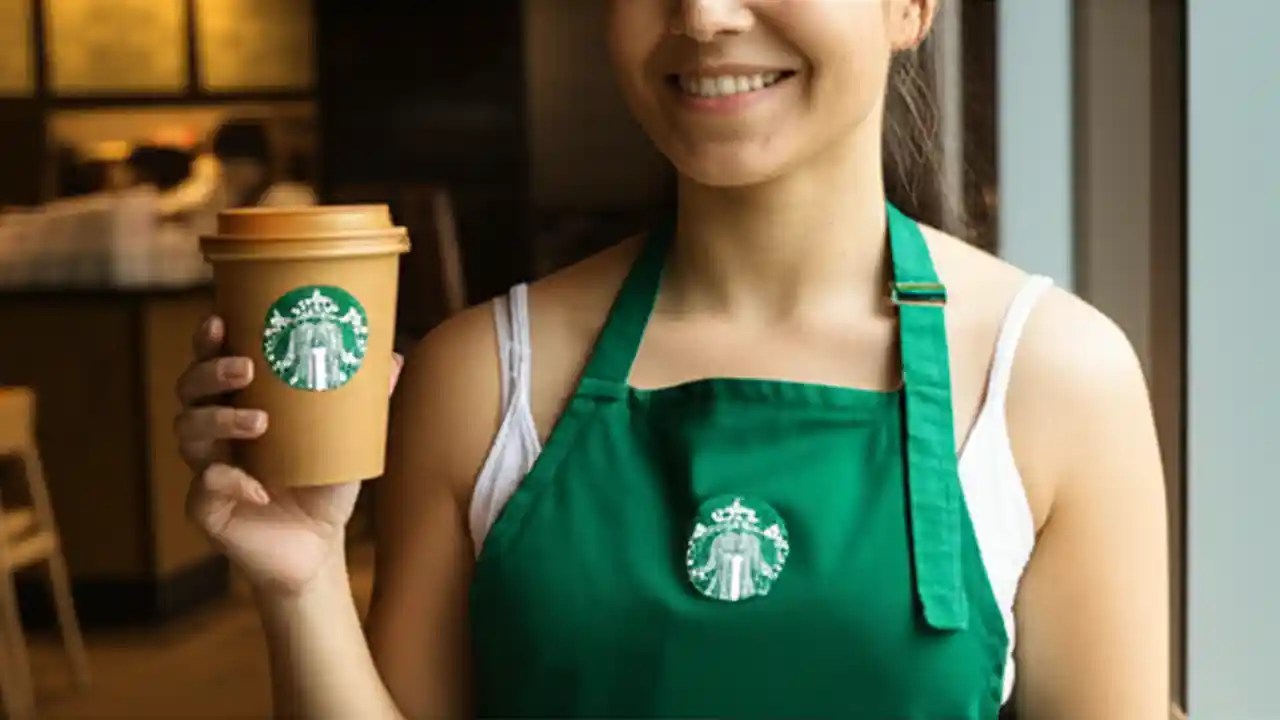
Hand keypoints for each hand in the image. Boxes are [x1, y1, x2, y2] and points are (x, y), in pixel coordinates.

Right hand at [175, 316, 403, 594]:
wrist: (319, 545)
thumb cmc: (325, 482)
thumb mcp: (350, 439)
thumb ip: (366, 399)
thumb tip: (392, 357)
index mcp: (240, 403)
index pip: (211, 362)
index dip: (206, 340)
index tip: (221, 320)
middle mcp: (215, 430)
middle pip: (189, 389)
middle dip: (211, 372)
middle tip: (246, 369)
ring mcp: (206, 467)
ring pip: (189, 431)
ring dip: (220, 420)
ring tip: (261, 423)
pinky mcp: (207, 506)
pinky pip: (204, 488)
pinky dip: (230, 482)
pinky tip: (260, 490)